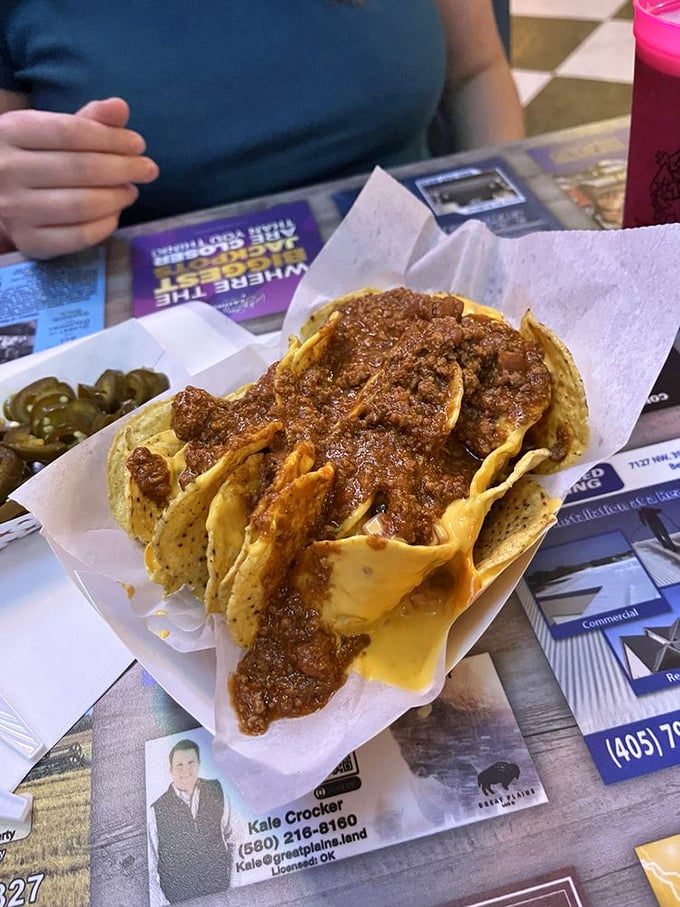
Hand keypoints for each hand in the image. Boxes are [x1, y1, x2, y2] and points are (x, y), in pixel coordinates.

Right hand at [0, 97, 158, 258]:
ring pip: (82, 205)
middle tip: (148, 169)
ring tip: (131, 190)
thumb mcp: (54, 131)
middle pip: (80, 169)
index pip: (71, 132)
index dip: (111, 138)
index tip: (139, 145)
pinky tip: (115, 212)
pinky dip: (106, 224)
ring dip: (117, 197)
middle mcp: (7, 170)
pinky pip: (80, 236)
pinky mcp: (30, 242)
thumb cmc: (36, 159)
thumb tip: (120, 107)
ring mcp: (16, 210)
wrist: (2, 197)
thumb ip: (89, 119)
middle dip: (123, 168)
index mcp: (11, 132)